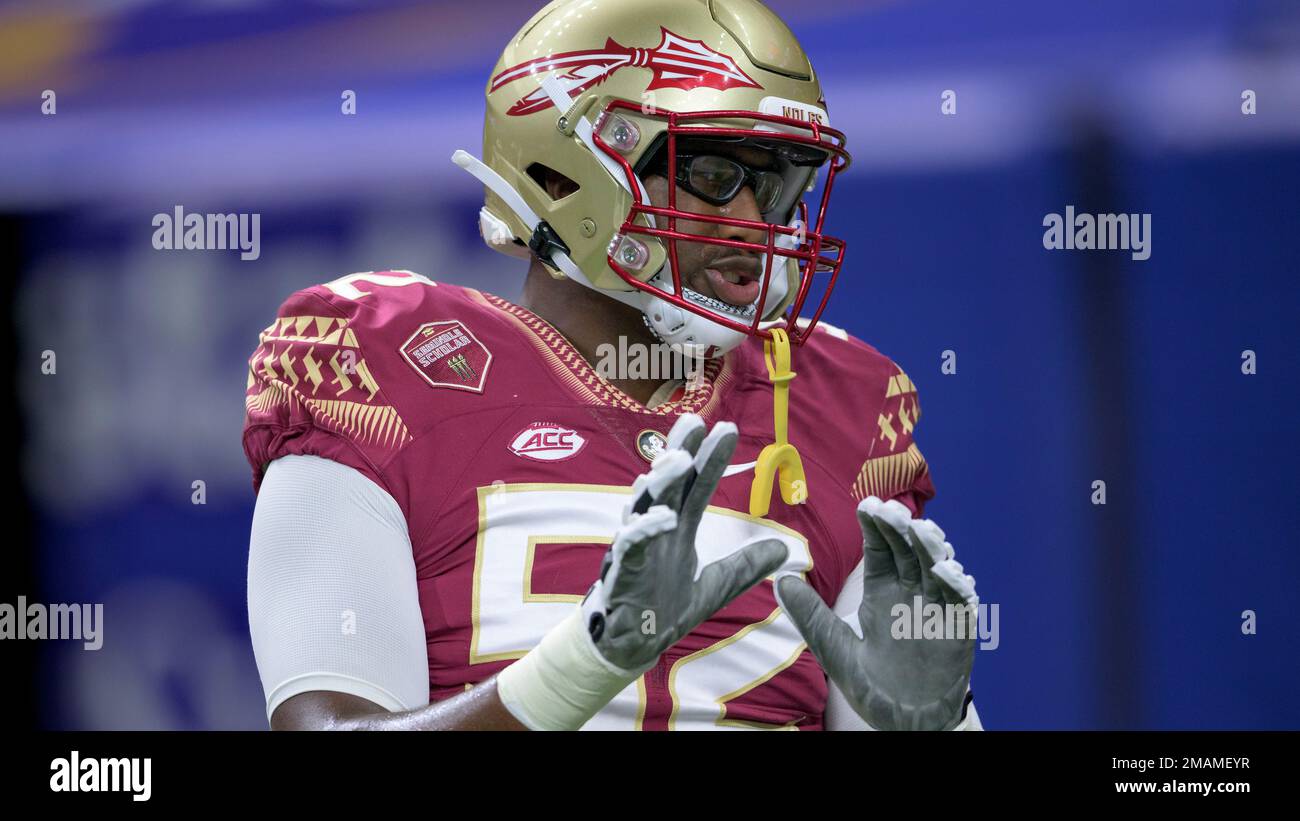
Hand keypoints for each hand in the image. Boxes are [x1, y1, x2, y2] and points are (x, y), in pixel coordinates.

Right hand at [496, 413, 788, 729]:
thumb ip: (746, 566)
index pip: (695, 484)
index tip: (725, 429)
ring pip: (645, 503)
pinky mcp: (624, 568)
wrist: (635, 643)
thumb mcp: (717, 586)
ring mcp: (638, 545)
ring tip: (680, 459)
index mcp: (676, 526)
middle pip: (667, 482)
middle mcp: (656, 527)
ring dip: (661, 481)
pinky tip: (665, 518)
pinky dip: (646, 529)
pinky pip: (632, 543)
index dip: (709, 458)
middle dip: (680, 450)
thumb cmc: (665, 606)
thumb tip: (784, 551)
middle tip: (695, 422)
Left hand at [776, 496, 977, 729]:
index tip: (867, 504)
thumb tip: (780, 579)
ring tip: (922, 530)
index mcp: (883, 591)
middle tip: (892, 510)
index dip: (876, 526)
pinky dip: (956, 586)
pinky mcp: (958, 631)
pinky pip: (960, 604)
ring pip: (937, 569)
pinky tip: (946, 573)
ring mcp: (936, 609)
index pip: (880, 549)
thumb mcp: (833, 647)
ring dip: (932, 548)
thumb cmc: (872, 684)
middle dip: (902, 528)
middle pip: (909, 551)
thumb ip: (810, 614)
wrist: (905, 722)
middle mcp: (910, 592)